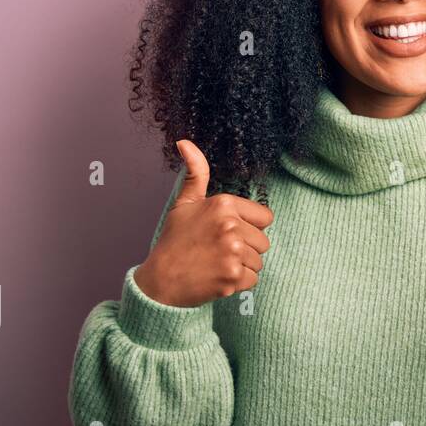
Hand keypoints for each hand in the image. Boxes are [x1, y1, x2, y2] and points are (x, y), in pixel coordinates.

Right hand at [133, 139, 274, 307]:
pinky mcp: (233, 276)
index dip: (249, 226)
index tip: (227, 233)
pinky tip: (217, 277)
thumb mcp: (185, 203)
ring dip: (242, 266)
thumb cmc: (174, 241)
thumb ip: (196, 173)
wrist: (160, 282)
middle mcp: (231, 226)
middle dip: (246, 248)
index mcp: (224, 204)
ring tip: (216, 263)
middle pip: (263, 241)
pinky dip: (238, 282)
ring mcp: (233, 252)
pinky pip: (253, 279)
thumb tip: (185, 142)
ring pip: (258, 261)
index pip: (265, 217)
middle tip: (218, 251)